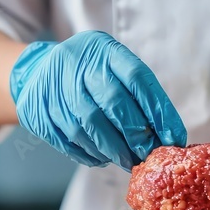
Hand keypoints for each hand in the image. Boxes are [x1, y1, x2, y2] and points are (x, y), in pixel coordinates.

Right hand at [10, 31, 186, 169]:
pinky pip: (69, 141)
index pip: (137, 77)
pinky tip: (103, 157)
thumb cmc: (86, 74)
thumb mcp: (110, 66)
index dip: (159, 110)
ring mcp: (54, 88)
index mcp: (102, 49)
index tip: (173, 137)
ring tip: (127, 160)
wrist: (35, 72)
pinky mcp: (38, 113)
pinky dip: (90, 154)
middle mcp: (76, 64)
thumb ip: (136, 93)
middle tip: (148, 154)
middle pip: (113, 103)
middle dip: (136, 134)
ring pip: (89, 127)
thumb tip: (167, 135)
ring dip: (113, 150)